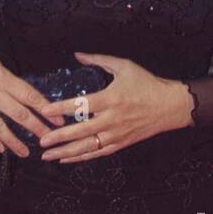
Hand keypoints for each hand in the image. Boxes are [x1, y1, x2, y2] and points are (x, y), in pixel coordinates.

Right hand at [0, 29, 50, 156]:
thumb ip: (6, 81)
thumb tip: (21, 97)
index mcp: (2, 77)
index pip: (29, 96)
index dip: (45, 109)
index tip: (57, 119)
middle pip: (19, 114)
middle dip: (37, 128)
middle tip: (49, 139)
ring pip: (0, 127)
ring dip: (15, 142)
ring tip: (26, 152)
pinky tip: (0, 149)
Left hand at [36, 51, 194, 161]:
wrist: (170, 106)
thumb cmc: (147, 84)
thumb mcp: (124, 66)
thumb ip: (99, 60)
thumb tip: (77, 54)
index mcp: (112, 99)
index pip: (83, 105)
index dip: (62, 108)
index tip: (46, 110)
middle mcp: (113, 119)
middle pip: (82, 131)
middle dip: (60, 137)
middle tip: (41, 140)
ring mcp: (117, 134)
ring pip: (88, 147)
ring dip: (66, 152)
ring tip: (47, 155)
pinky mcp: (121, 143)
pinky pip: (98, 153)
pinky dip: (81, 158)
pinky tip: (66, 159)